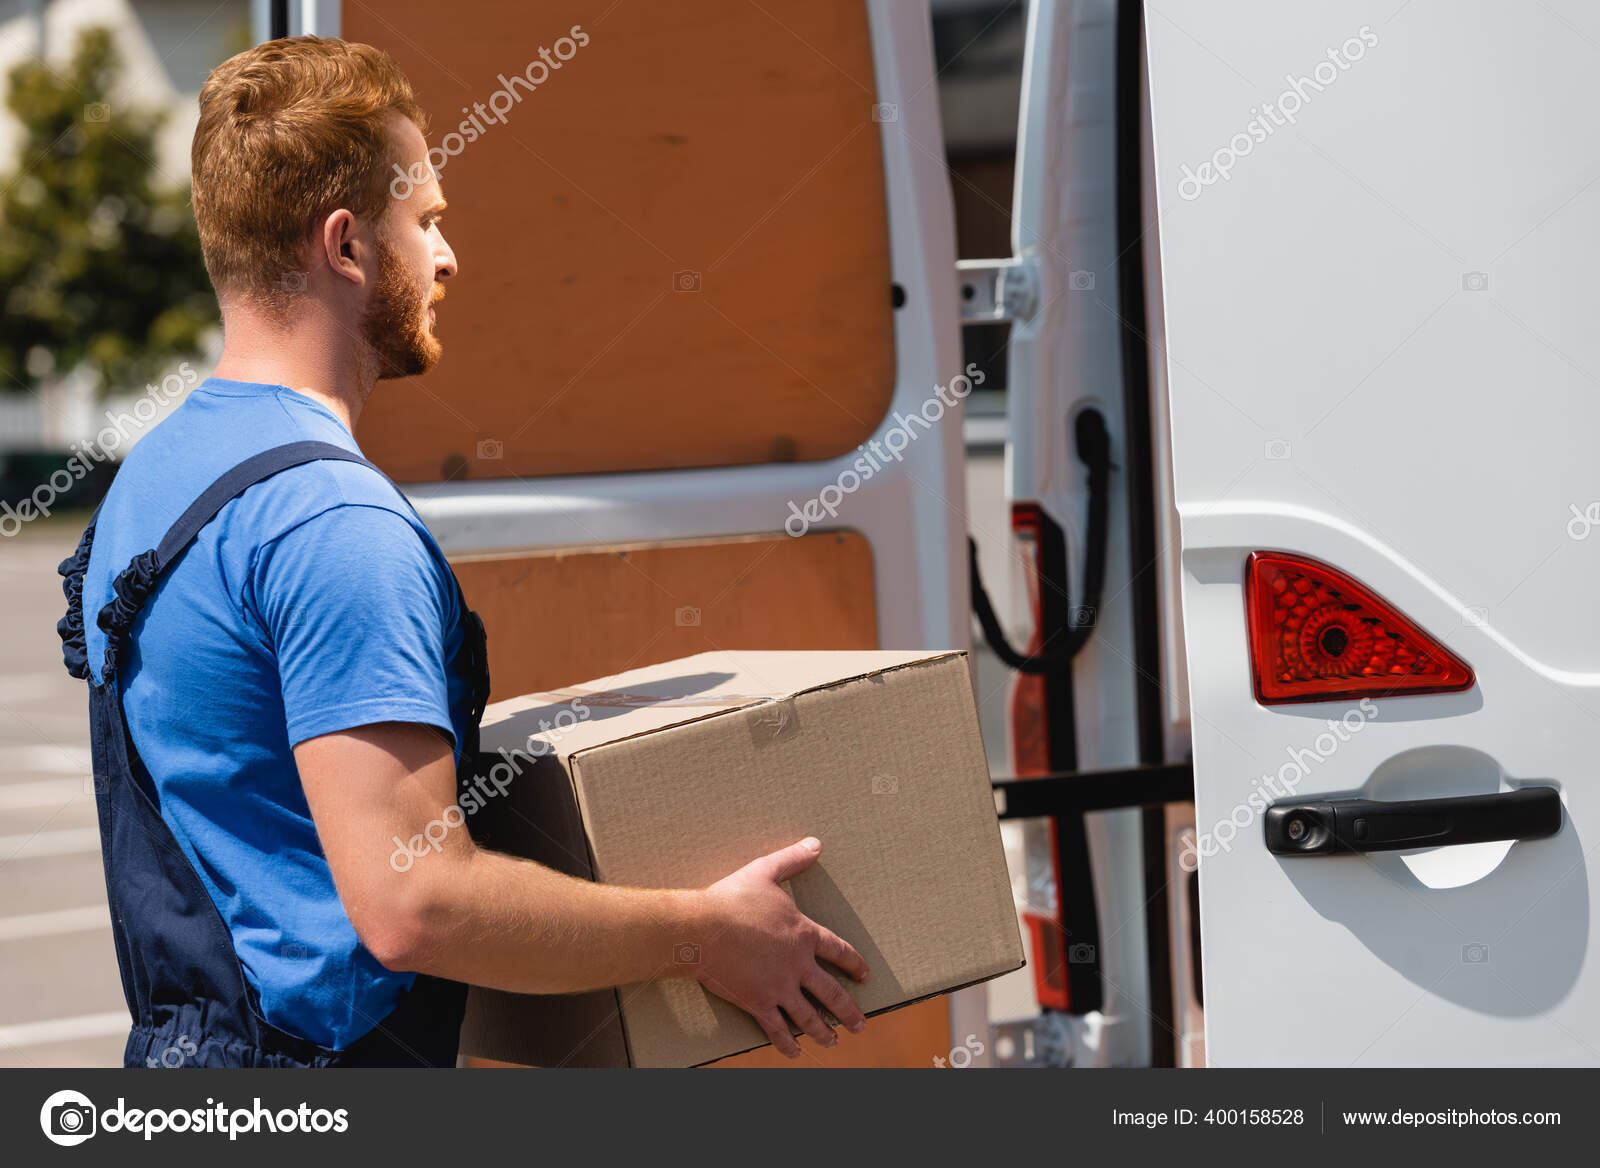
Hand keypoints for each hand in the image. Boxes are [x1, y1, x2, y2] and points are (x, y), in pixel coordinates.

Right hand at [692, 837, 869, 1057]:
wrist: (702, 928)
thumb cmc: (732, 898)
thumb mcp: (765, 872)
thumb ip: (792, 859)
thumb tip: (816, 843)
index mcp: (804, 935)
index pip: (838, 951)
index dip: (854, 964)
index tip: (865, 976)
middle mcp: (798, 965)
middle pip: (831, 993)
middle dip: (848, 1011)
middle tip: (860, 1025)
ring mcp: (779, 987)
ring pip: (808, 1016)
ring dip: (823, 1031)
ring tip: (834, 1042)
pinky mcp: (757, 1003)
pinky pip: (776, 1028)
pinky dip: (786, 1042)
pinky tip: (794, 1052)